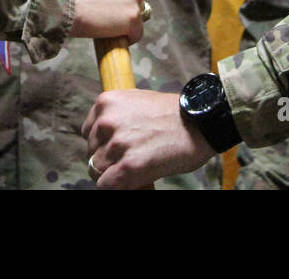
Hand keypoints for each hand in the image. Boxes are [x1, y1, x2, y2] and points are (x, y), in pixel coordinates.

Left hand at [83, 90, 214, 188]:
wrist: (201, 123)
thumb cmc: (173, 115)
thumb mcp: (137, 102)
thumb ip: (117, 116)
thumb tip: (105, 139)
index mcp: (106, 102)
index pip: (88, 132)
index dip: (102, 144)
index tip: (117, 149)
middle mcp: (107, 121)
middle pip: (92, 153)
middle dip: (108, 160)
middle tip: (130, 160)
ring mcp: (117, 144)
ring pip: (97, 171)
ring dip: (114, 174)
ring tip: (136, 169)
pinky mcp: (129, 167)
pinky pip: (106, 185)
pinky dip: (118, 186)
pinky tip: (135, 179)